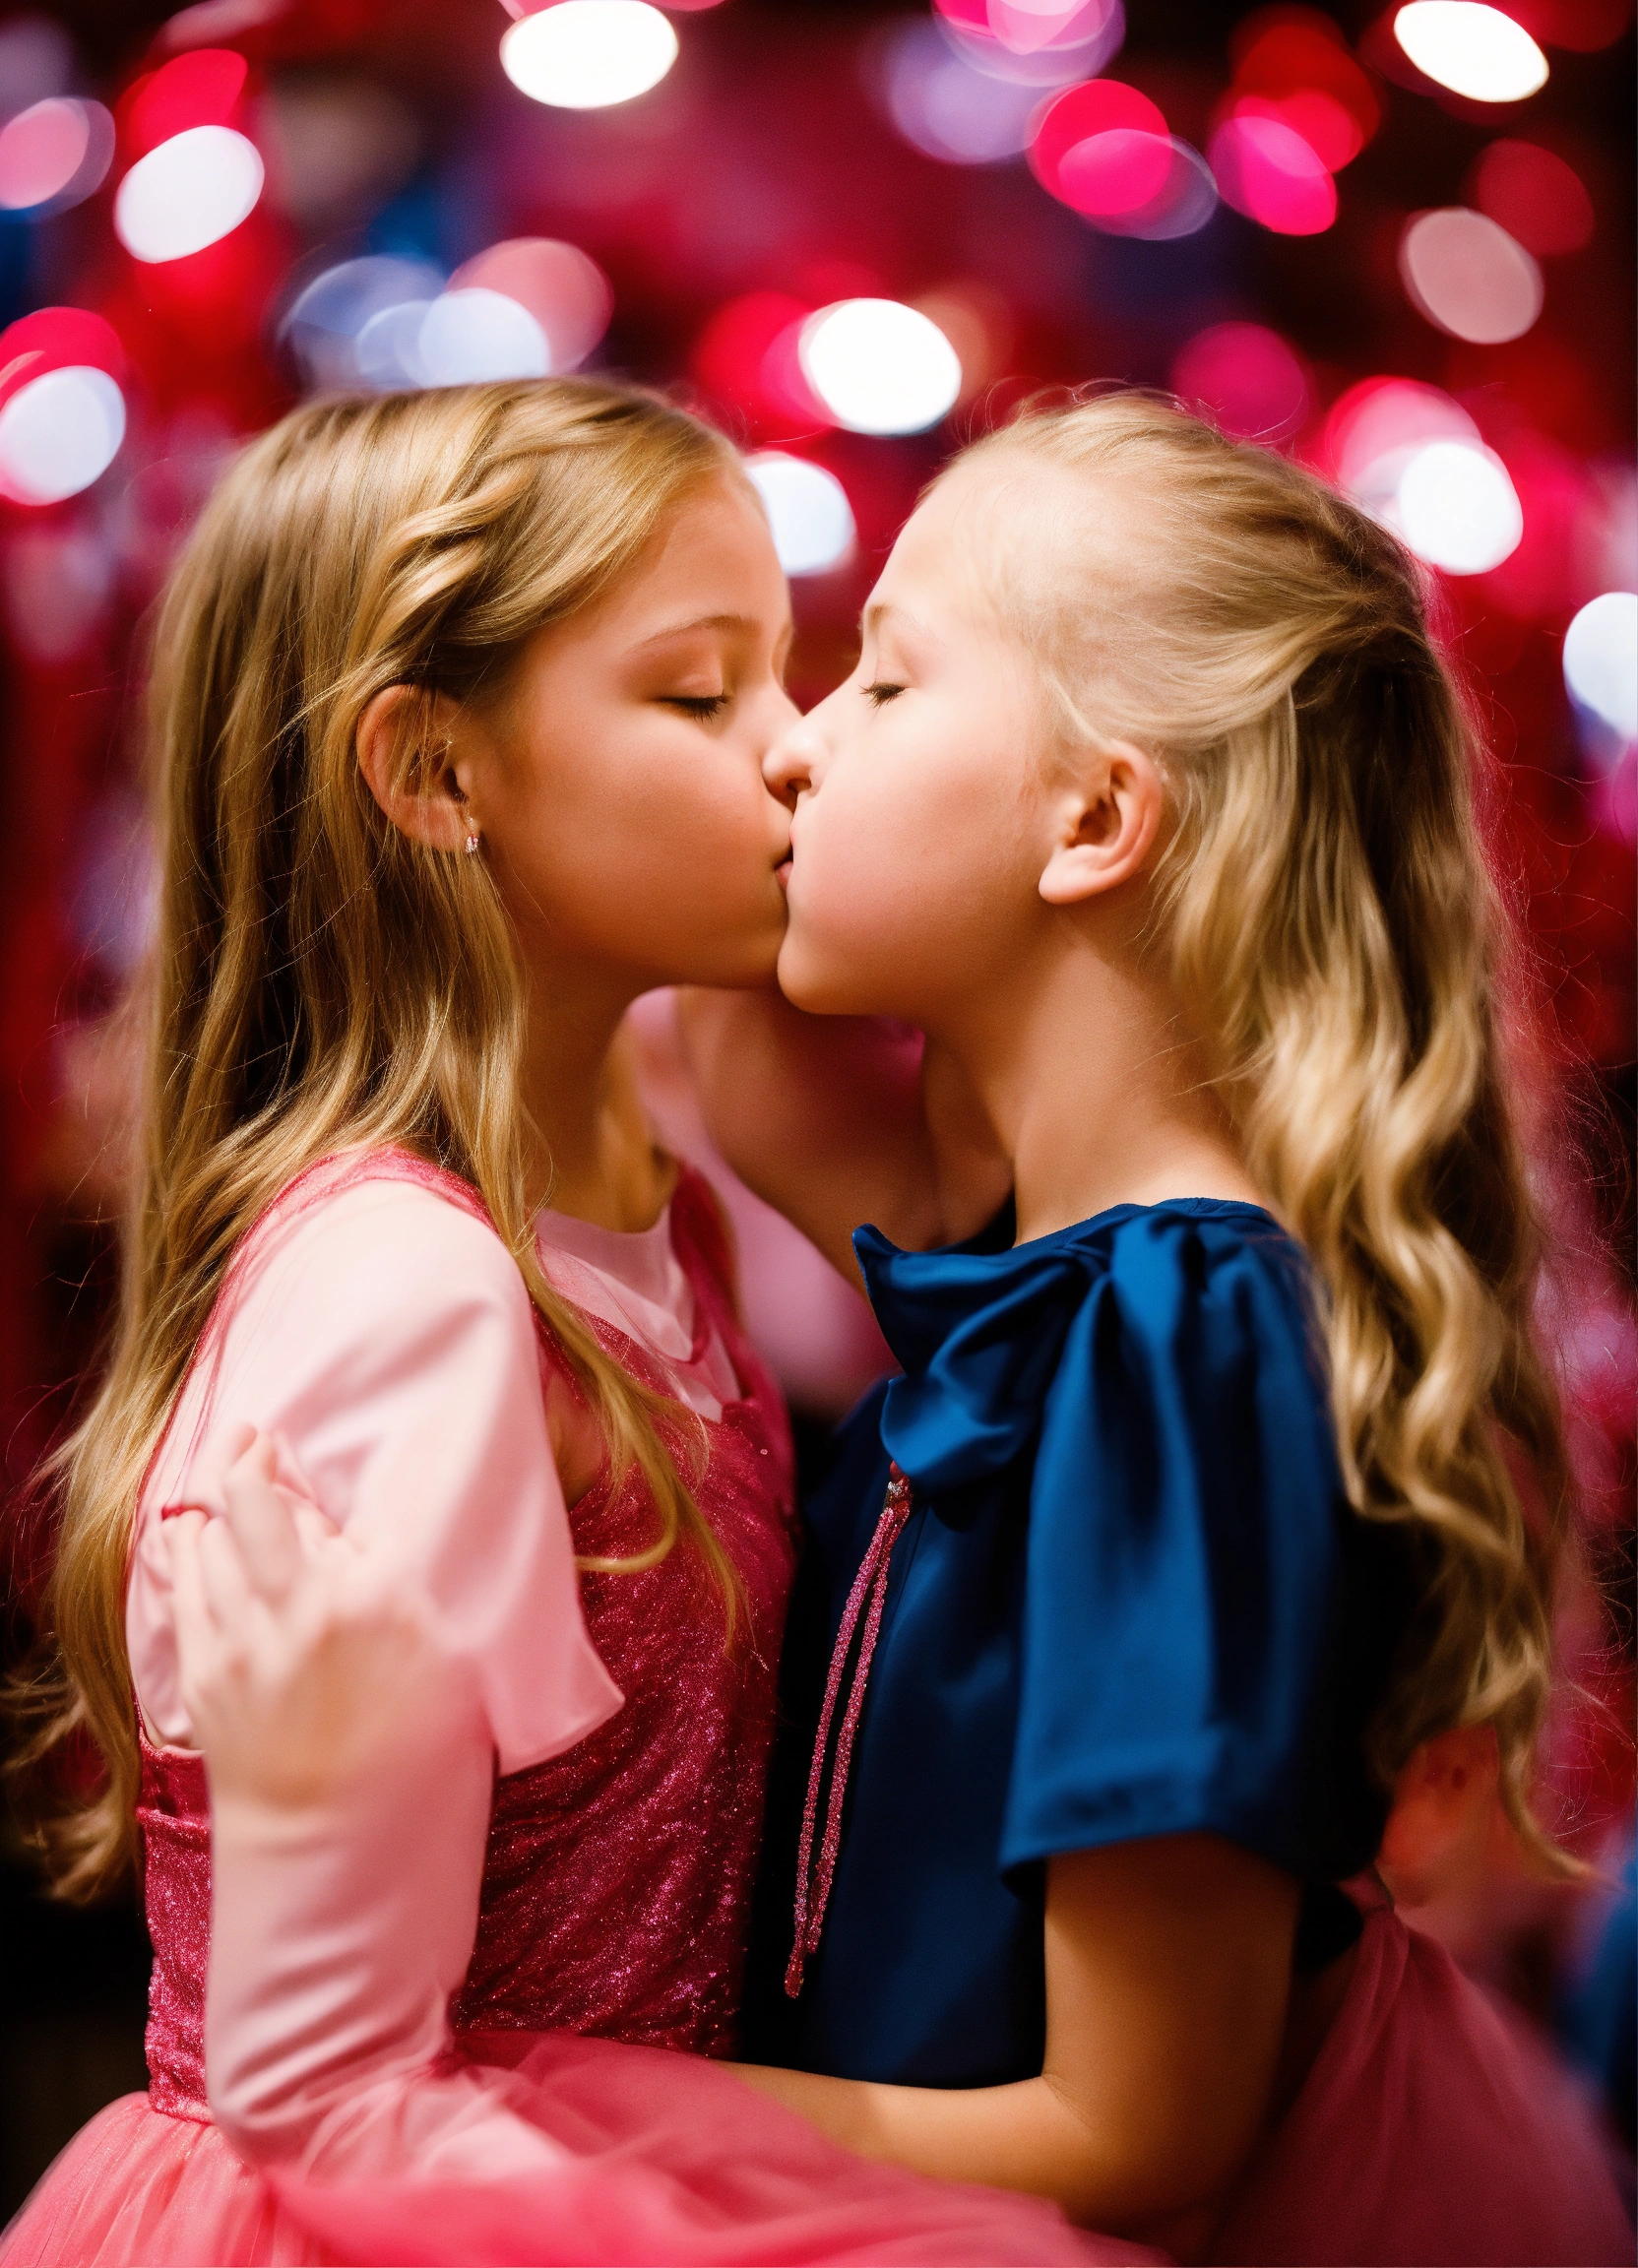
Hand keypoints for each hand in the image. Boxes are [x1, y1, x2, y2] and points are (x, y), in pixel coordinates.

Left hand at [164, 1431, 476, 1815]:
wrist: (337, 1850)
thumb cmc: (414, 1765)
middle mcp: (301, 1609)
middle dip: (244, 1456)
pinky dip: (186, 1551)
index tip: (293, 1445)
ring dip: (215, 1509)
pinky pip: (183, 1587)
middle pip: (250, 1501)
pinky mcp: (206, 1674)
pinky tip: (191, 1536)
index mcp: (375, 1601)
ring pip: (207, 1541)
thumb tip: (357, 1540)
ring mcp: (243, 1642)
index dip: (302, 1470)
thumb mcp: (444, 1664)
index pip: (330, 1506)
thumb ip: (400, 1590)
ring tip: (226, 1491)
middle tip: (252, 1436)